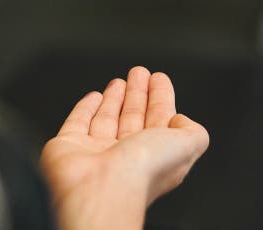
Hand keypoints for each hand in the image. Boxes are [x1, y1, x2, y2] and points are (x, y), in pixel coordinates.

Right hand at [40, 67, 208, 229]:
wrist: (100, 189)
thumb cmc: (141, 173)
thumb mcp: (186, 147)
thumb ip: (194, 133)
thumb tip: (182, 120)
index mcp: (154, 157)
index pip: (160, 120)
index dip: (160, 98)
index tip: (159, 79)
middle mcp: (125, 156)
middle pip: (134, 118)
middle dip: (138, 94)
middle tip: (139, 73)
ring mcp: (96, 152)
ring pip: (107, 119)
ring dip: (115, 98)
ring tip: (120, 80)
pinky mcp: (69, 146)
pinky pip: (78, 122)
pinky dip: (85, 108)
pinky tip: (94, 96)